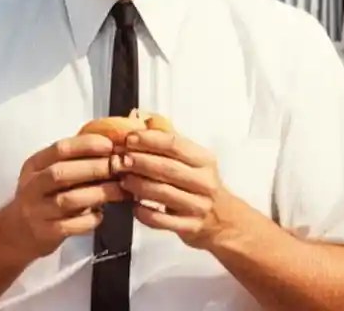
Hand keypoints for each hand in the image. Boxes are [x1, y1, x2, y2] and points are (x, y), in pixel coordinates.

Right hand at [3, 134, 126, 260]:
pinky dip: (89, 219)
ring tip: (119, 191)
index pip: (59, 149)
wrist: (18, 232)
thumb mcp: (47, 173)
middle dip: (94, 168)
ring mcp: (37, 211)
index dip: (85, 145)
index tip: (109, 145)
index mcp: (35, 165)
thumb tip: (110, 148)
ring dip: (97, 194)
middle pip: (61, 173)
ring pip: (67, 200)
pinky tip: (101, 214)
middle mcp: (32, 186)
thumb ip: (72, 161)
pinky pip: (70, 226)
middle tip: (119, 167)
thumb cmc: (42, 196)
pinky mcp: (45, 233)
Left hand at [117, 129, 234, 249]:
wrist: (223, 219)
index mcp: (205, 161)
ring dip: (139, 185)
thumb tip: (143, 117)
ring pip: (163, 193)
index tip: (129, 138)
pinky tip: (134, 206)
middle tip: (120, 159)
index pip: (175, 144)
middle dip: (140, 162)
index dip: (150, 140)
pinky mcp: (190, 227)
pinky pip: (162, 220)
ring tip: (123, 179)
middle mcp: (204, 182)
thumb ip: (170, 140)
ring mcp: (198, 206)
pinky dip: (144, 212)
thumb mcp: (193, 160)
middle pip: (168, 168)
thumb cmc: (201, 183)